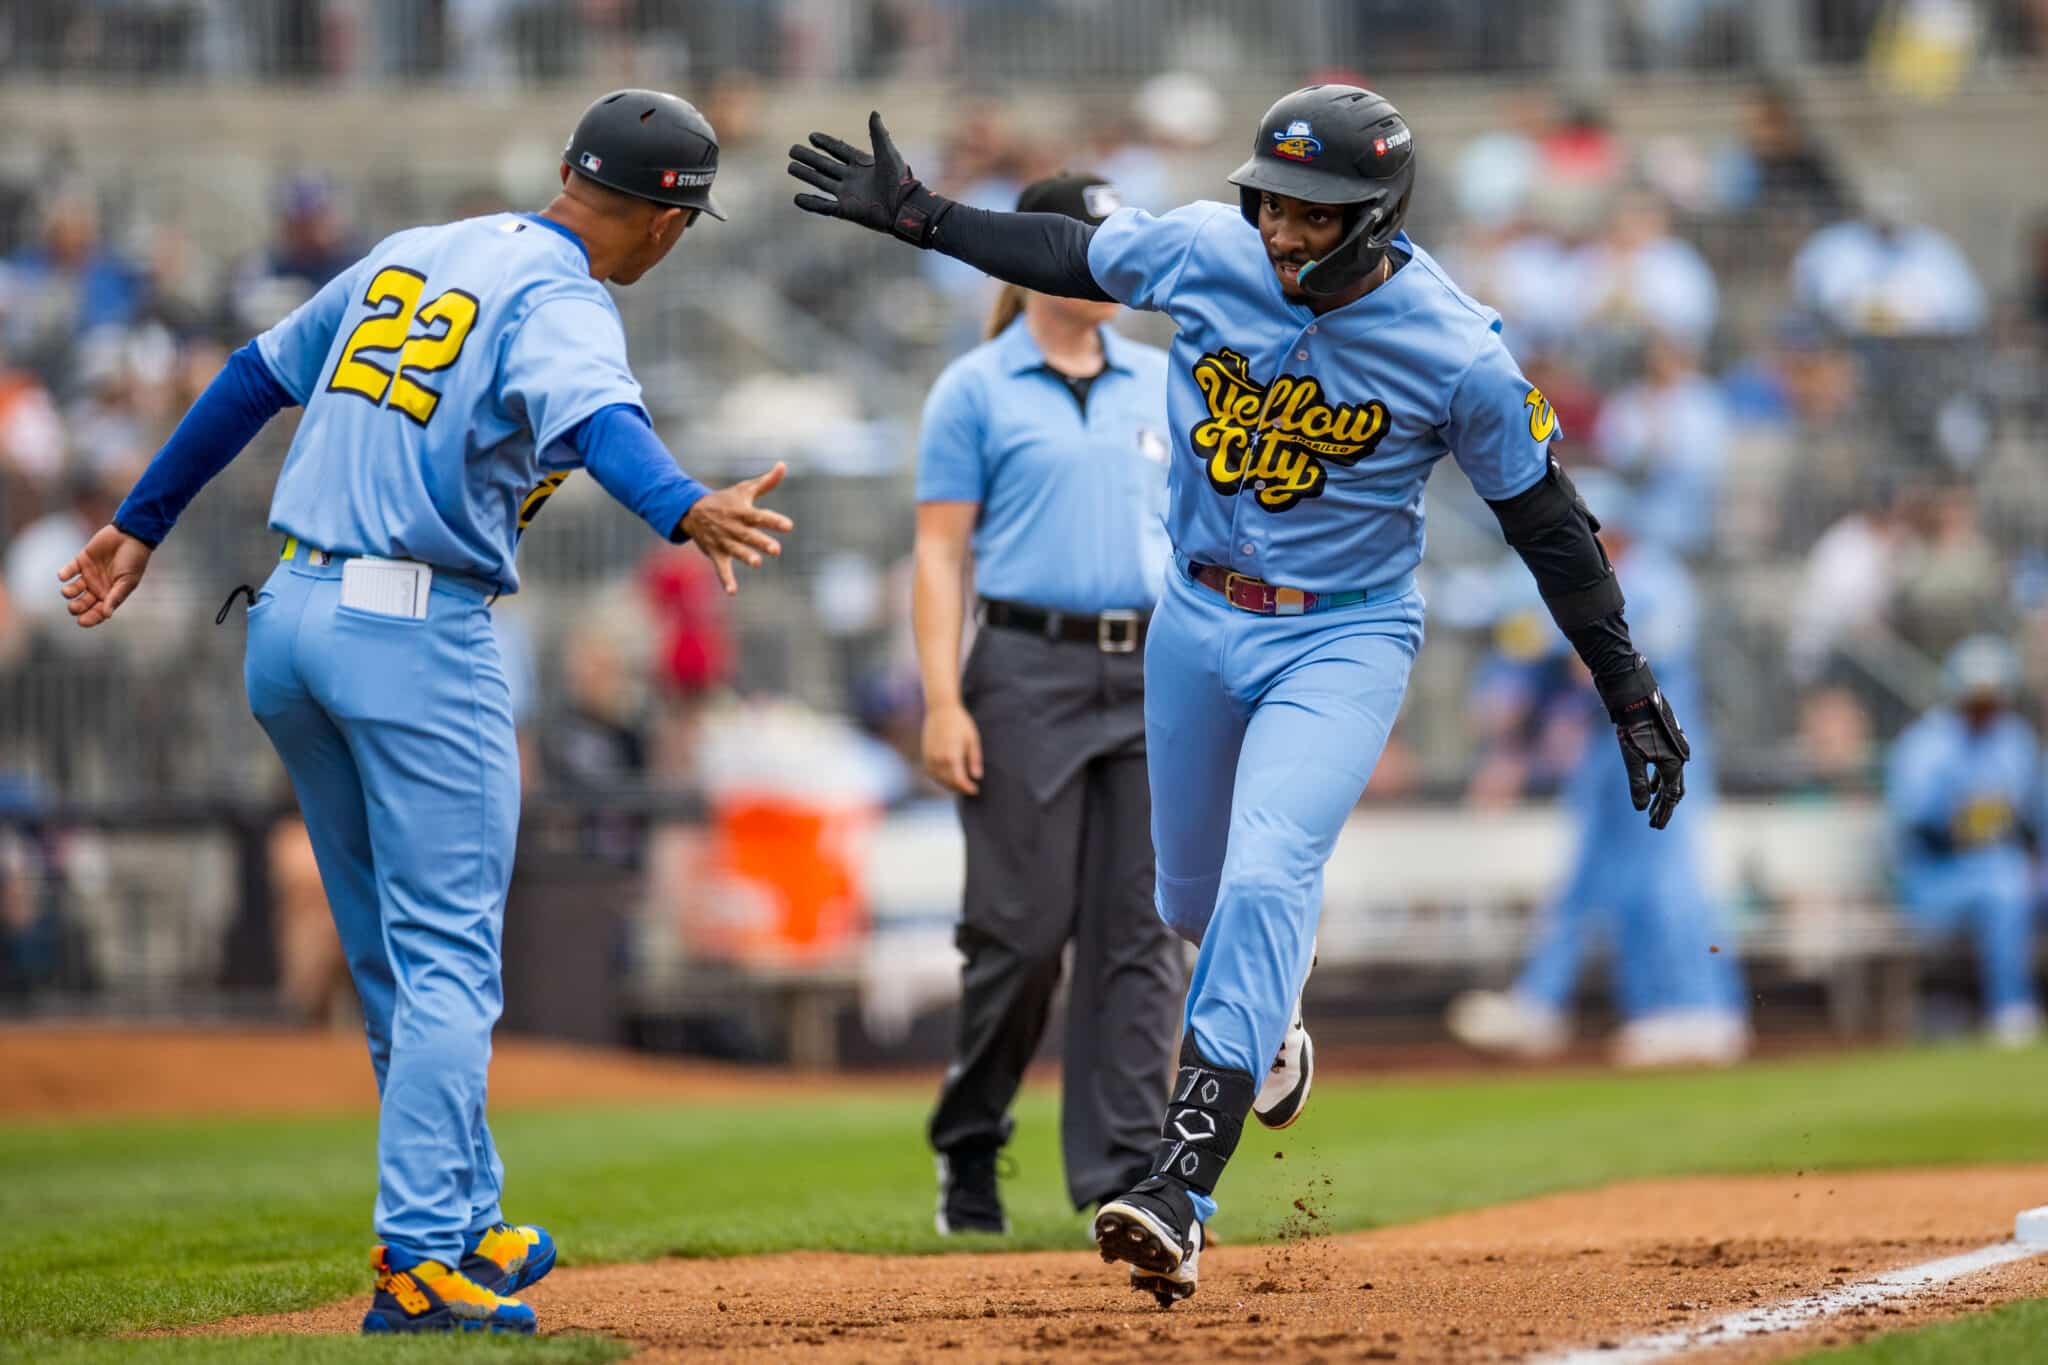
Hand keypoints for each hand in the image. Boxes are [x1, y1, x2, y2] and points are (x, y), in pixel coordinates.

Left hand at [57, 524, 152, 627]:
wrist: (131, 536)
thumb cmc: (134, 561)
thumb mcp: (127, 581)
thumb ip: (115, 597)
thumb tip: (107, 615)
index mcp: (111, 594)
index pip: (98, 611)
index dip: (90, 618)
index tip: (82, 622)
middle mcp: (98, 587)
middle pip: (83, 603)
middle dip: (77, 607)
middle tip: (74, 607)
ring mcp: (89, 574)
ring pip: (73, 589)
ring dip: (69, 592)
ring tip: (69, 591)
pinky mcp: (82, 560)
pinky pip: (69, 570)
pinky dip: (64, 574)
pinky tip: (64, 576)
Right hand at [680, 463, 793, 595]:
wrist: (691, 511)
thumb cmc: (725, 500)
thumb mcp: (744, 489)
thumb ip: (766, 482)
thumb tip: (783, 465)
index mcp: (742, 512)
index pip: (760, 516)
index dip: (773, 520)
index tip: (789, 526)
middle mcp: (733, 527)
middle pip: (748, 535)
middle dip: (761, 542)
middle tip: (776, 550)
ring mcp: (723, 541)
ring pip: (735, 550)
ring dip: (745, 556)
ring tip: (757, 563)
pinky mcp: (716, 553)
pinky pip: (721, 568)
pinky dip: (726, 580)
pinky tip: (733, 592)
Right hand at [788, 111, 947, 245]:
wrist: (905, 208)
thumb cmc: (900, 180)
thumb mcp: (888, 153)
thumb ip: (878, 134)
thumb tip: (874, 112)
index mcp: (862, 164)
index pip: (839, 151)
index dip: (826, 143)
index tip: (811, 136)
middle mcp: (852, 178)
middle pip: (825, 166)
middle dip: (809, 158)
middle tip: (792, 150)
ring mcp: (848, 194)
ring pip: (821, 182)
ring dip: (806, 175)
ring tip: (791, 167)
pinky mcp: (846, 210)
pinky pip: (824, 207)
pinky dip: (811, 203)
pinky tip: (797, 198)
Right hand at [922, 701, 982, 796]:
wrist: (940, 709)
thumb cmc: (960, 723)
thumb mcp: (972, 739)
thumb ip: (974, 759)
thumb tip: (977, 777)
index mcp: (951, 756)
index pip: (959, 781)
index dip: (967, 788)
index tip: (975, 790)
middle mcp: (938, 759)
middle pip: (948, 782)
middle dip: (960, 788)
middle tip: (970, 788)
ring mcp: (929, 757)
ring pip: (939, 779)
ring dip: (949, 785)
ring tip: (960, 784)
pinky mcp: (925, 755)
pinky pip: (931, 773)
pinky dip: (940, 778)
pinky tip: (948, 777)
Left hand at [1613, 683, 1690, 829]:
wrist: (1635, 696)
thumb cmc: (1633, 726)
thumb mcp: (1632, 757)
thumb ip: (1636, 783)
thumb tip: (1640, 808)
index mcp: (1674, 764)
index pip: (1672, 796)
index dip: (1664, 813)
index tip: (1655, 826)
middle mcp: (1678, 758)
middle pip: (1674, 790)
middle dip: (1664, 808)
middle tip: (1654, 824)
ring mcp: (1672, 750)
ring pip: (1669, 779)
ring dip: (1661, 795)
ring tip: (1651, 810)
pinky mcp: (1664, 744)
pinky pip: (1664, 768)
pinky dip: (1657, 780)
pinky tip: (1649, 788)